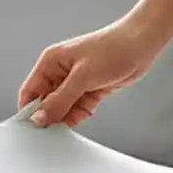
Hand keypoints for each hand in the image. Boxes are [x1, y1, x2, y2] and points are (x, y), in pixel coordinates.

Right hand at [19, 21, 161, 127]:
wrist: (142, 44)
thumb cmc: (113, 48)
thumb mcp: (82, 77)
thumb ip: (60, 100)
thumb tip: (40, 116)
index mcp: (51, 62)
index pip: (31, 91)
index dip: (30, 110)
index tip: (33, 127)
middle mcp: (60, 71)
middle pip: (46, 101)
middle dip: (51, 115)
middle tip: (56, 128)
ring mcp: (76, 81)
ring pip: (63, 107)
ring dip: (68, 115)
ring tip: (76, 117)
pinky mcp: (90, 88)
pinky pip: (79, 107)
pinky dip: (81, 113)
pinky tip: (86, 112)